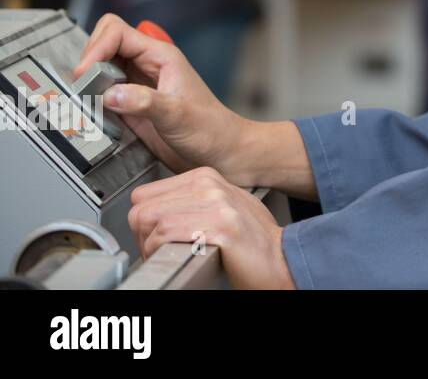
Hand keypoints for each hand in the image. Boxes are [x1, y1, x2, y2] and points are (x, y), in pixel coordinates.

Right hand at [74, 14, 255, 184]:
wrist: (222, 152)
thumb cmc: (211, 130)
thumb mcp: (178, 115)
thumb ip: (145, 103)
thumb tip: (111, 94)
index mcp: (162, 57)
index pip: (117, 32)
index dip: (97, 48)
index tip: (85, 73)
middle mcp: (148, 66)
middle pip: (105, 44)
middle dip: (90, 60)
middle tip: (85, 86)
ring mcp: (138, 85)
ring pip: (102, 67)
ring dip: (89, 80)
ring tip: (87, 98)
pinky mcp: (132, 105)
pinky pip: (104, 91)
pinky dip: (93, 98)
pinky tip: (96, 112)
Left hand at [128, 167, 295, 288]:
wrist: (279, 257)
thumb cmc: (252, 238)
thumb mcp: (221, 206)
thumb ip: (190, 201)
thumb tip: (156, 211)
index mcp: (206, 176)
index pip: (144, 194)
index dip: (144, 222)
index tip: (155, 237)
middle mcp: (209, 185)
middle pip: (141, 209)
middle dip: (143, 237)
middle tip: (158, 253)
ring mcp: (214, 203)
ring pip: (148, 221)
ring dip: (150, 248)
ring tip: (168, 256)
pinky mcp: (217, 226)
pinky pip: (164, 236)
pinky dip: (161, 253)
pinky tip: (179, 257)